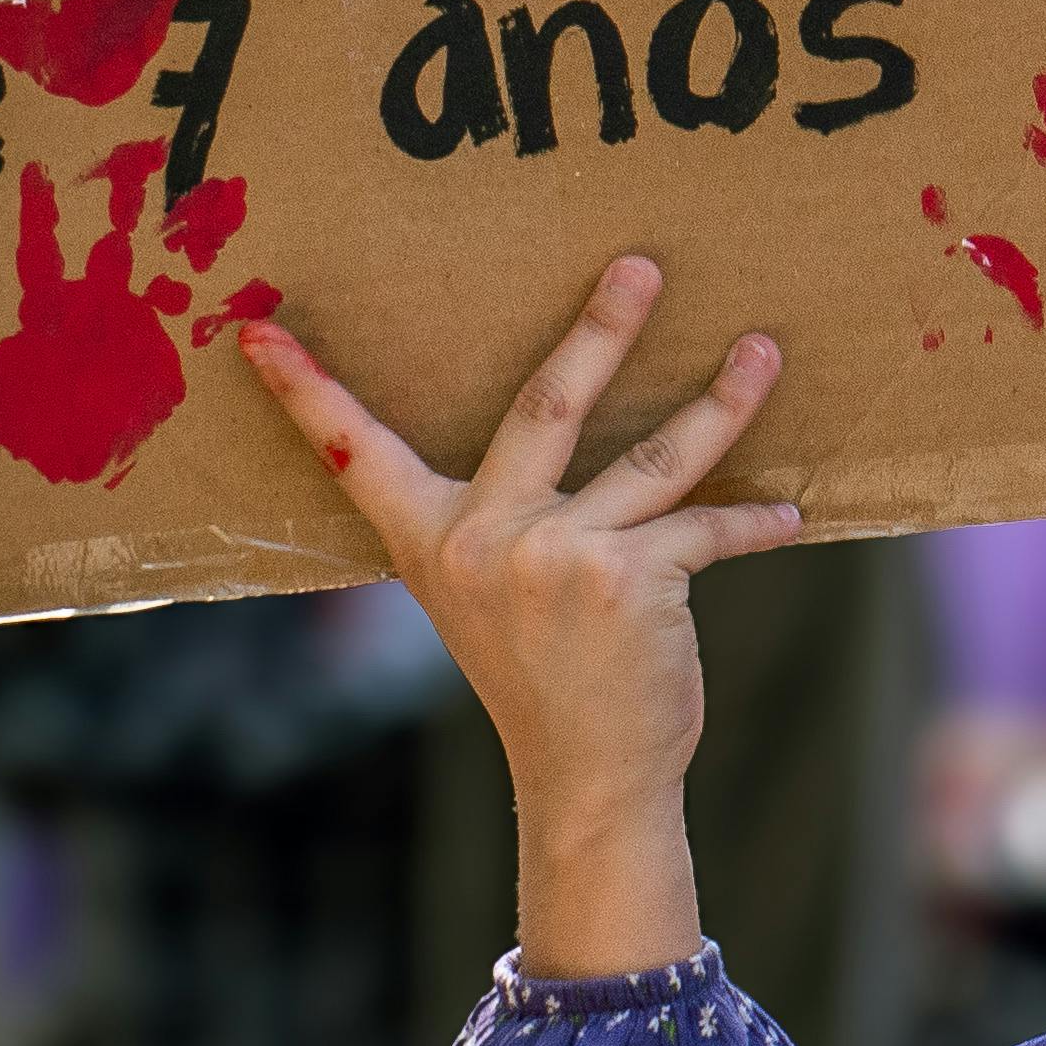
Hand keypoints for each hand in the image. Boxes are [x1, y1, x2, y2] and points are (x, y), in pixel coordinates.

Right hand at [233, 258, 799, 976]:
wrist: (587, 779)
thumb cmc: (544, 679)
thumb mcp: (487, 598)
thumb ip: (501, 526)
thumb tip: (559, 433)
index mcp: (432, 540)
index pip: (356, 453)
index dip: (307, 393)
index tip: (257, 333)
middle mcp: (485, 539)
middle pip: (546, 405)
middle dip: (601, 329)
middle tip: (642, 265)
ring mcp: (558, 556)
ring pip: (655, 455)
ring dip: (721, 400)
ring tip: (761, 348)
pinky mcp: (629, 580)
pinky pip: (704, 528)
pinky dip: (753, 522)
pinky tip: (788, 513)